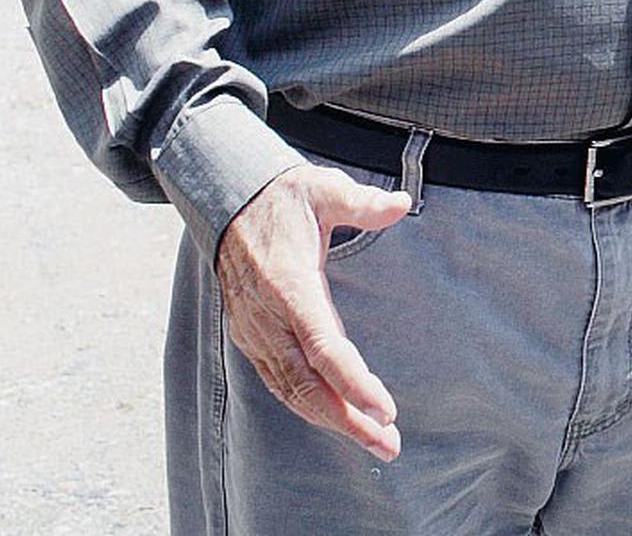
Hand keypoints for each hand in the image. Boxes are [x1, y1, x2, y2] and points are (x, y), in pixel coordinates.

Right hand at [215, 164, 411, 460]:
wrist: (229, 201)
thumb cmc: (284, 198)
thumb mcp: (323, 188)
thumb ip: (361, 202)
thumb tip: (401, 204)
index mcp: (288, 285)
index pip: (323, 347)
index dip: (353, 383)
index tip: (385, 409)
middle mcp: (267, 318)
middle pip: (307, 384)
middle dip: (348, 420)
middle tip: (390, 444)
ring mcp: (255, 332)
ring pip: (291, 390)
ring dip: (331, 420)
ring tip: (375, 440)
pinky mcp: (252, 337)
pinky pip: (280, 382)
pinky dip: (308, 406)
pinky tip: (338, 419)